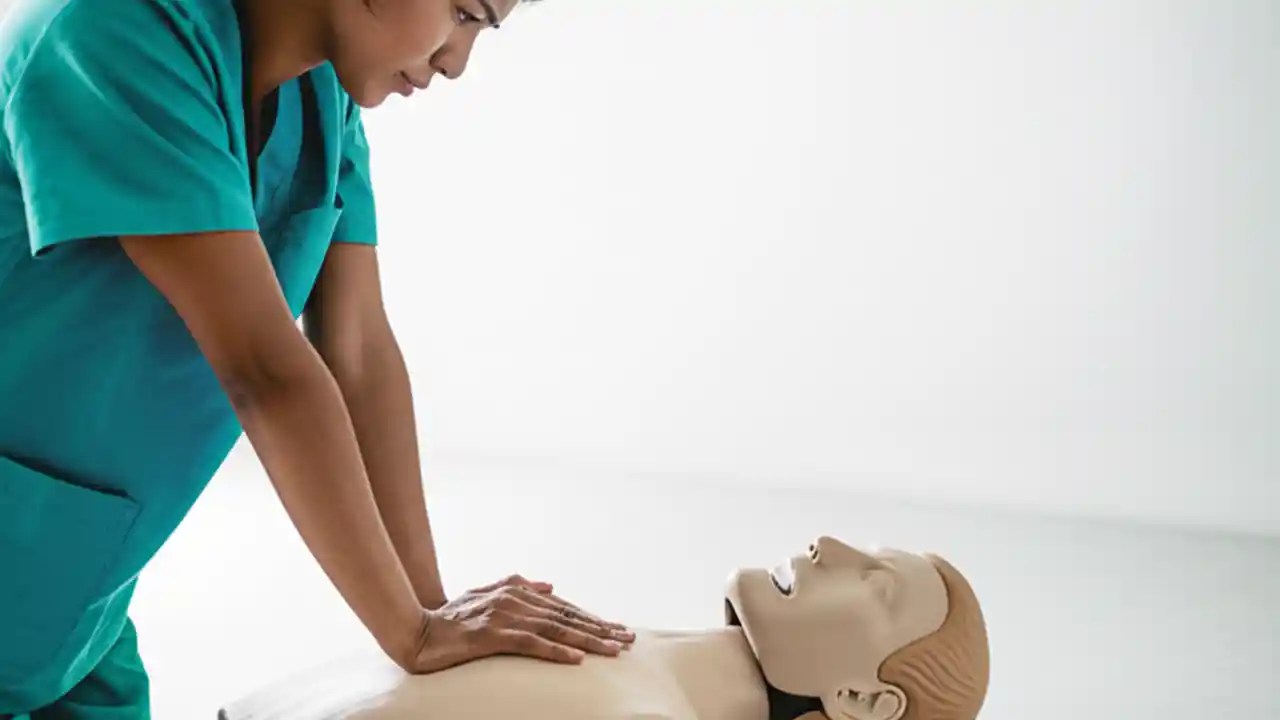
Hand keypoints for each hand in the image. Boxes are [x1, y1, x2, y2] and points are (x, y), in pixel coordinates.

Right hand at [401, 574, 635, 673]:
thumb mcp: (484, 595)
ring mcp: (503, 616)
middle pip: (566, 616)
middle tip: (628, 640)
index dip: (592, 618)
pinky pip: (530, 644)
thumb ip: (516, 586)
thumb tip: (549, 585)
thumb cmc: (450, 618)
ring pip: (555, 629)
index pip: (563, 607)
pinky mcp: (490, 635)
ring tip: (613, 650)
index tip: (618, 629)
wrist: (415, 632)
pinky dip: (555, 651)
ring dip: (587, 640)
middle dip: (600, 629)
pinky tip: (576, 660)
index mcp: (515, 590)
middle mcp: (514, 599)